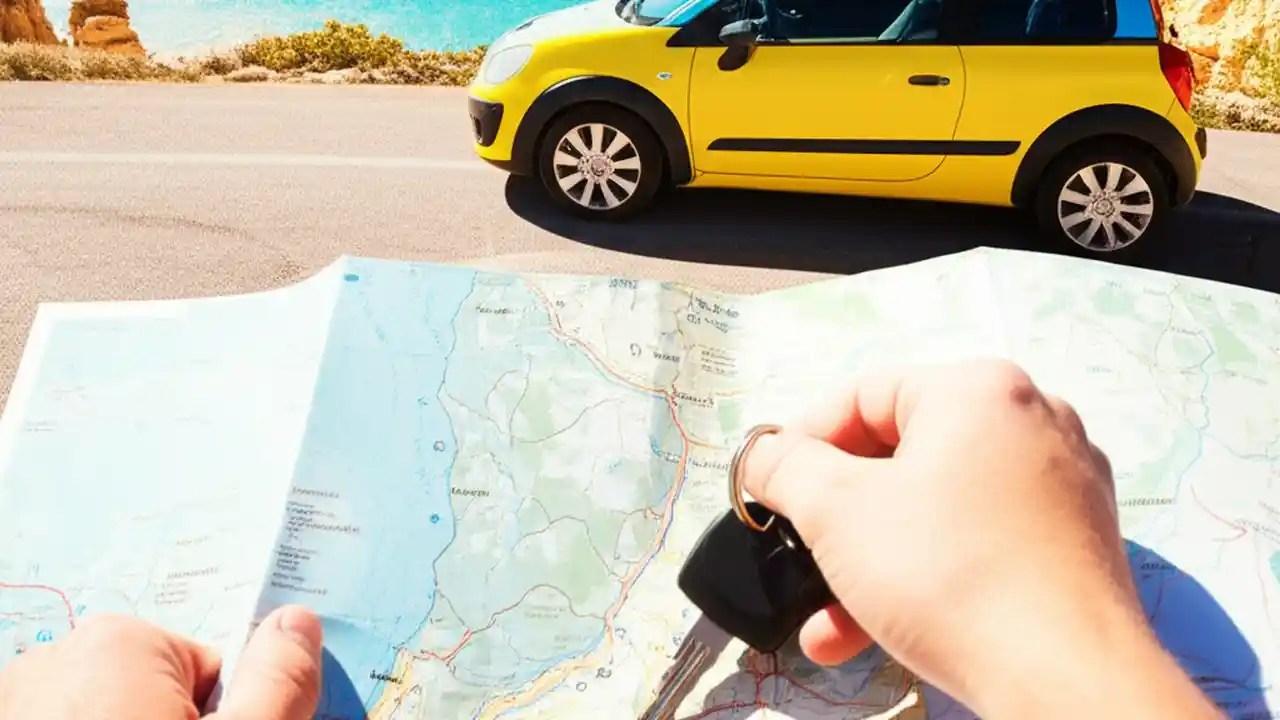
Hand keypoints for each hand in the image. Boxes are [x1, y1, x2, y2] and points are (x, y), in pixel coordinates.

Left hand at [0, 604, 322, 719]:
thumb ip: (276, 683)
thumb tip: (298, 622)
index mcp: (119, 645)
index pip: (206, 670)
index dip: (218, 719)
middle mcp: (53, 659)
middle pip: (150, 688)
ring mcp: (15, 700)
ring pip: (101, 711)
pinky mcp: (5, 718)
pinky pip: (61, 717)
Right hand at [739, 359, 1222, 719]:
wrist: (1066, 680)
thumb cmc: (949, 575)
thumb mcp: (836, 510)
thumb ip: (785, 468)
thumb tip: (764, 456)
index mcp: (979, 389)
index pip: (864, 394)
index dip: (803, 441)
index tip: (770, 488)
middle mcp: (1030, 422)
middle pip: (900, 455)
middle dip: (835, 516)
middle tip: (797, 551)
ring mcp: (1059, 484)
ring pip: (935, 508)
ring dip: (869, 560)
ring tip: (825, 619)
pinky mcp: (1072, 544)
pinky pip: (976, 542)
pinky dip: (924, 575)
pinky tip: (875, 629)